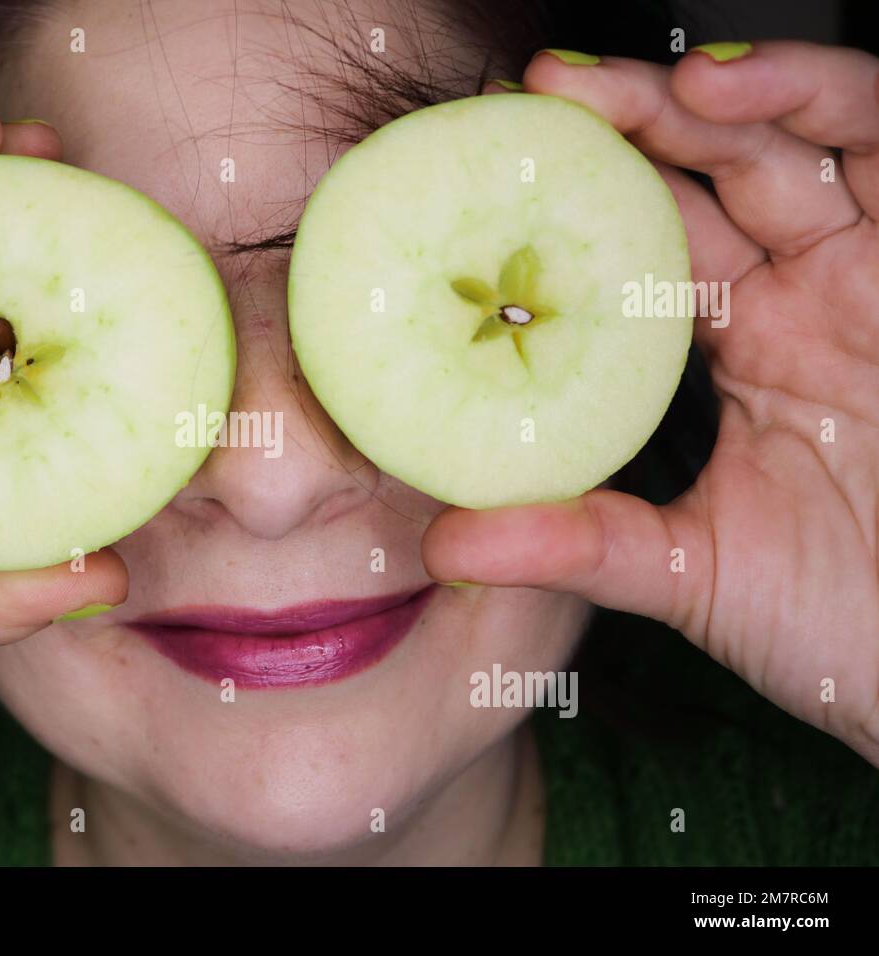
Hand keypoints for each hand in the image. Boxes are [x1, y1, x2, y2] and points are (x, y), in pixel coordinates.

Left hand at [422, 42, 878, 763]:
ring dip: (723, 100)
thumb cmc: (840, 618)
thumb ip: (577, 544)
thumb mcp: (690, 572)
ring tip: (645, 86)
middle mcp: (799, 299)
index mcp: (732, 354)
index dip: (575, 206)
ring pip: (796, 144)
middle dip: (628, 125)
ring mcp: (869, 276)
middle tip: (542, 96)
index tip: (489, 179)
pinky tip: (737, 91)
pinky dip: (828, 102)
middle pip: (707, 176)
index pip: (641, 251)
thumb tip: (447, 538)